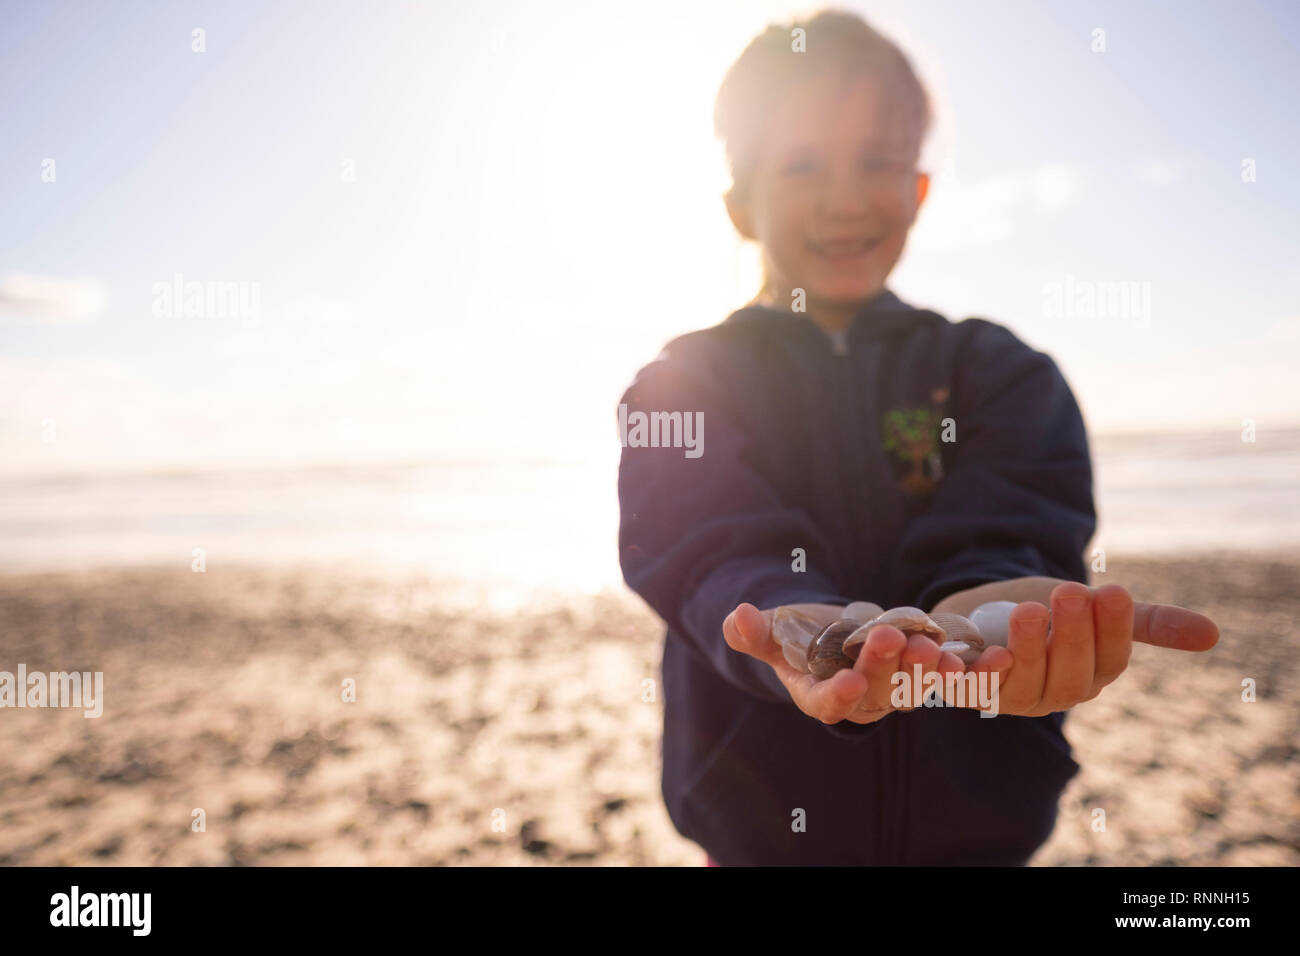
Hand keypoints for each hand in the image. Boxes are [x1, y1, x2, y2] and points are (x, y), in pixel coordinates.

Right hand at [723, 602, 968, 724]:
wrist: (834, 632)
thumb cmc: (797, 635)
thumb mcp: (773, 632)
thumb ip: (754, 633)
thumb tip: (736, 618)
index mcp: (819, 694)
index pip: (827, 704)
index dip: (837, 696)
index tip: (847, 682)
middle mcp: (859, 699)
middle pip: (874, 691)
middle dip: (883, 666)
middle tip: (888, 637)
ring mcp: (892, 689)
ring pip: (910, 686)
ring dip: (922, 670)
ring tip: (929, 646)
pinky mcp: (918, 673)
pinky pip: (936, 675)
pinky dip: (950, 668)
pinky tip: (961, 655)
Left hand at [965, 582, 1218, 715]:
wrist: (974, 609)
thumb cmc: (1042, 609)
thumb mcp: (1090, 606)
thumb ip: (1145, 620)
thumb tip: (1214, 634)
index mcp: (1092, 673)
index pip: (1112, 660)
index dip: (1114, 629)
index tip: (1113, 590)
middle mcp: (1057, 693)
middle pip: (1073, 675)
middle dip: (1073, 635)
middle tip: (1072, 592)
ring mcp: (1015, 697)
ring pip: (1028, 683)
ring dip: (1031, 647)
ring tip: (1029, 609)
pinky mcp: (972, 692)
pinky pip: (978, 692)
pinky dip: (983, 675)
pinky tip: (990, 652)